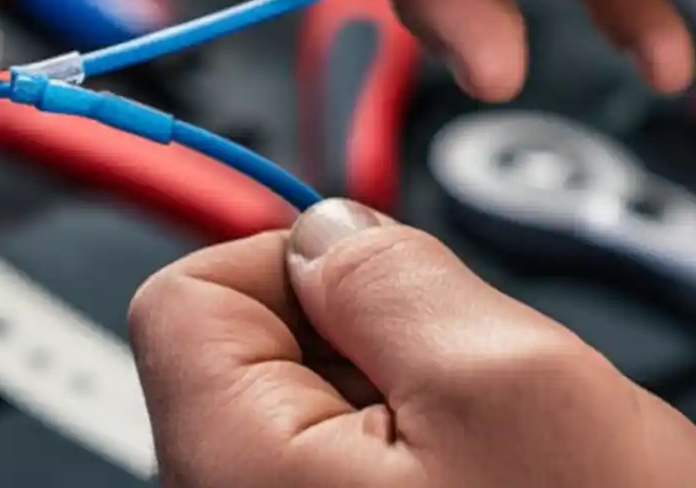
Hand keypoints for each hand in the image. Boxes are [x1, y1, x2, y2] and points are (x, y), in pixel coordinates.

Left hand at [129, 199, 695, 486]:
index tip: (376, 282)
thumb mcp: (510, 384)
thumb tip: (329, 230)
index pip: (185, 299)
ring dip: (413, 402)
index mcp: (236, 466)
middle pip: (258, 352)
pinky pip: (361, 468)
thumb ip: (391, 276)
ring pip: (324, 410)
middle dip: (372, 338)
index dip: (286, 262)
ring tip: (498, 460)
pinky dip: (429, 455)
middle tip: (468, 394)